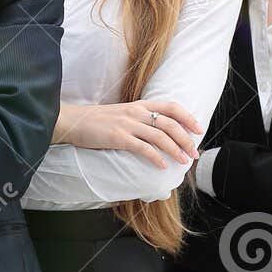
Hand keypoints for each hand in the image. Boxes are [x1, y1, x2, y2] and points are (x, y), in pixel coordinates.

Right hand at [53, 99, 201, 166]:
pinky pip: (143, 148)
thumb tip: (156, 133)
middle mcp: (136, 112)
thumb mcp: (121, 114)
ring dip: (175, 150)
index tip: (199, 129)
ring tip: (184, 161)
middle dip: (186, 139)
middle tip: (195, 153)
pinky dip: (156, 157)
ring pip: (160, 136)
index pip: (171, 107)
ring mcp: (127, 124)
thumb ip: (138, 119)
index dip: (188, 117)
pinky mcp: (118, 137)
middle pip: (170, 124)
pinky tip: (162, 166)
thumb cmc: (96, 121)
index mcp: (139, 105)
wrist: (72, 121)